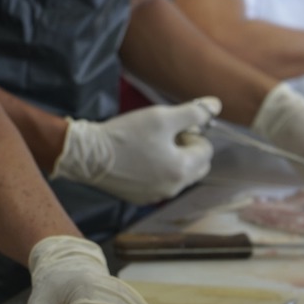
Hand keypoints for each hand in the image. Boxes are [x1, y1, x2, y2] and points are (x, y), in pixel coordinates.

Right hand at [52, 97, 218, 204]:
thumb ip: (193, 113)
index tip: (172, 126)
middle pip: (197, 167)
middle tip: (164, 136)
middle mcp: (173, 189)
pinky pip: (159, 183)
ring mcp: (156, 196)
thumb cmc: (126, 134)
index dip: (193, 134)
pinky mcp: (140, 198)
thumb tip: (216, 105)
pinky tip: (137, 158)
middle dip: (187, 150)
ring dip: (172, 159)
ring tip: (149, 145)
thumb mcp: (162, 117)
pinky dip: (156, 170)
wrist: (87, 155)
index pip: (206, 150)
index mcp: (182, 170)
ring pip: (178, 175)